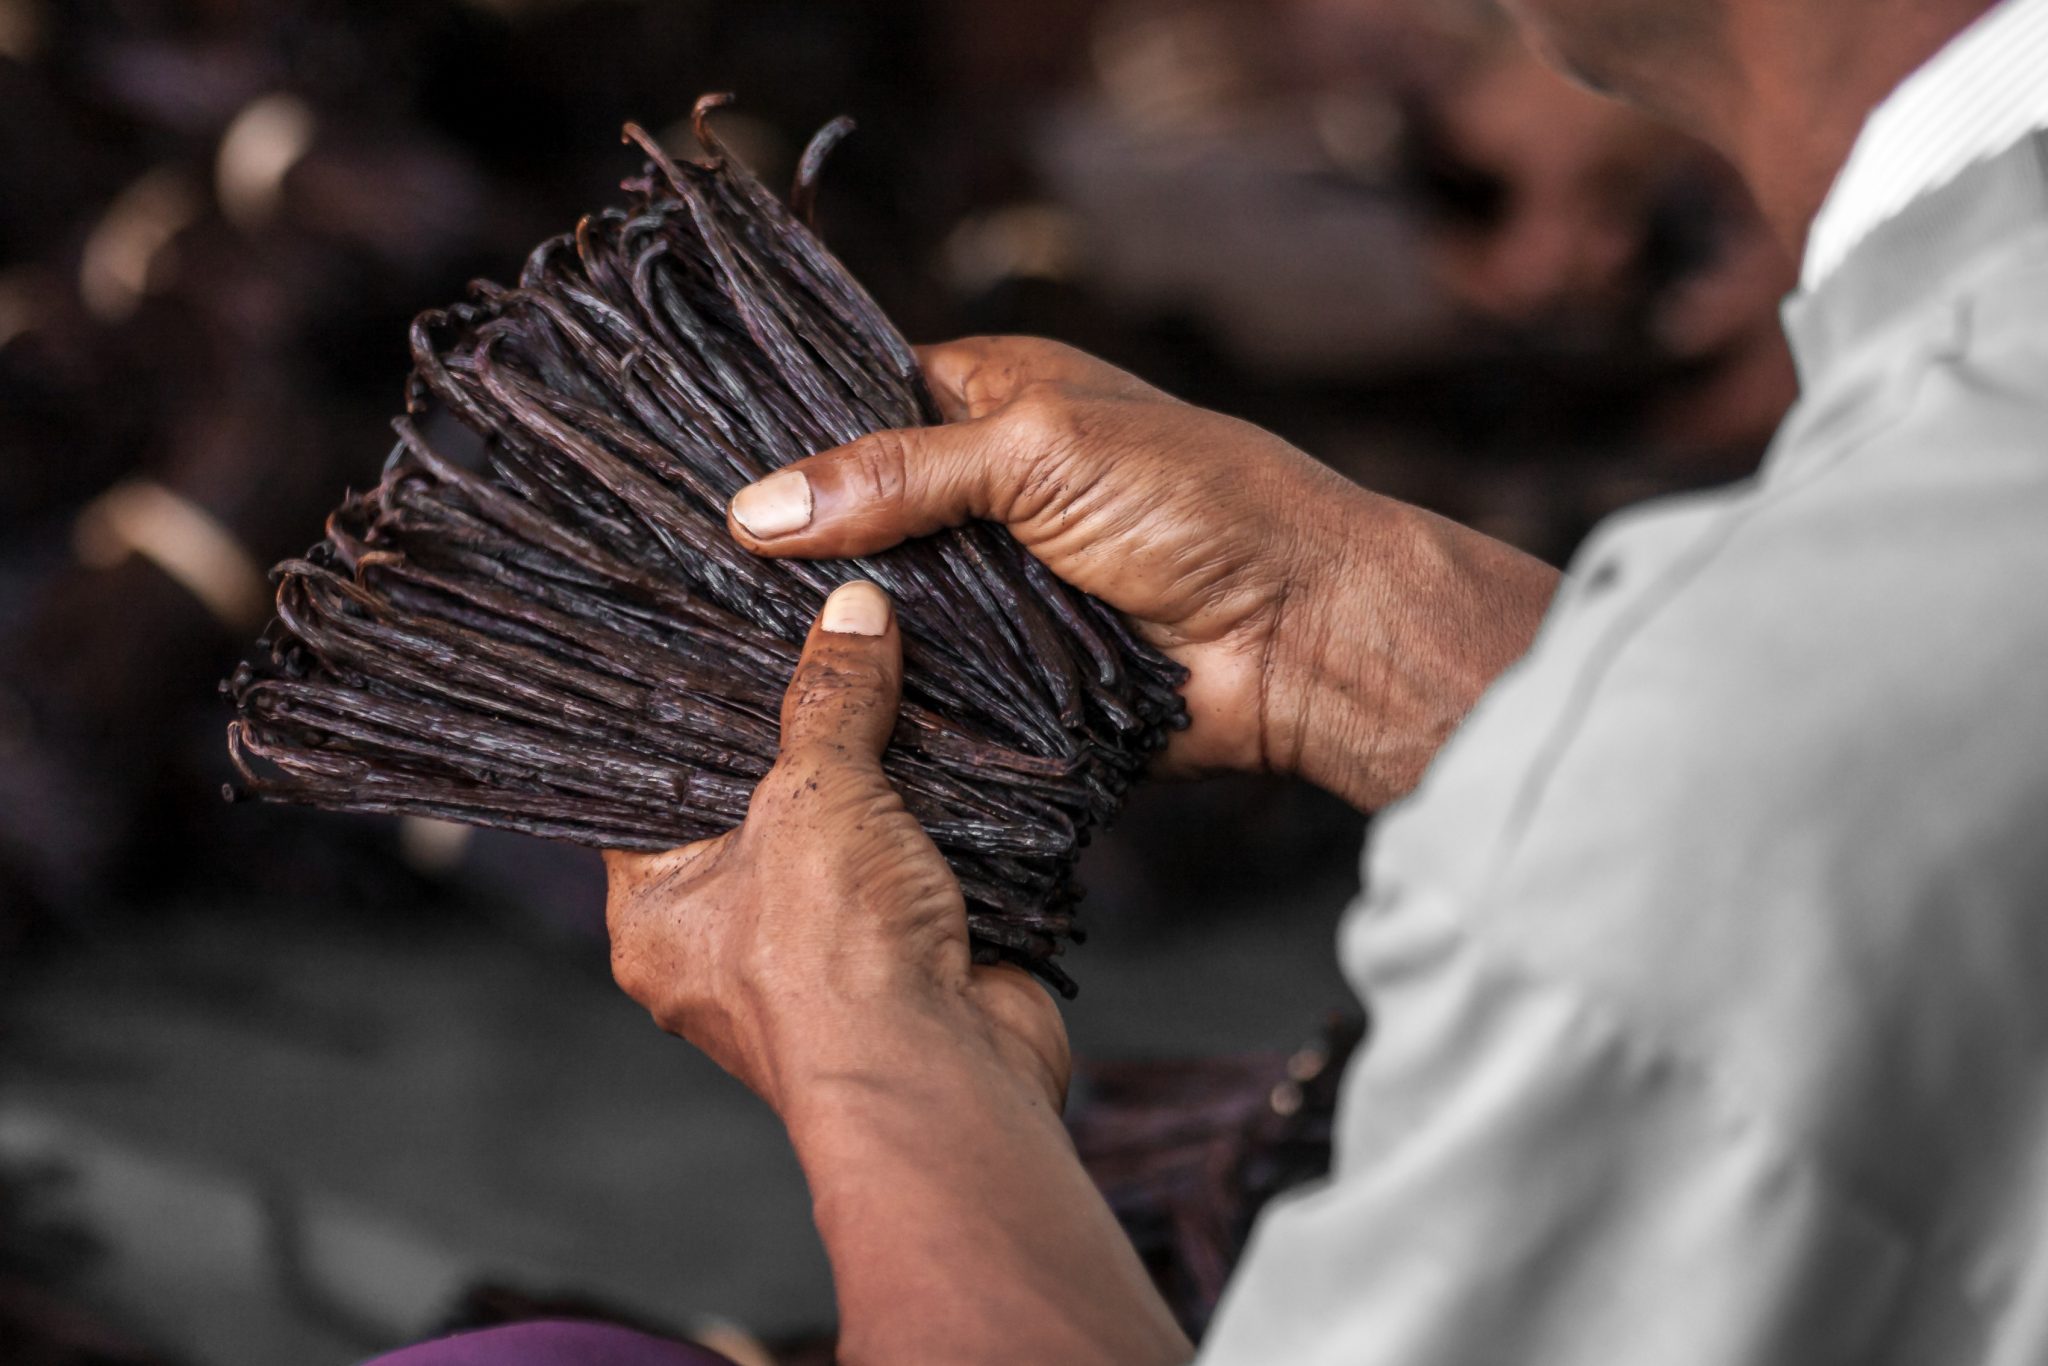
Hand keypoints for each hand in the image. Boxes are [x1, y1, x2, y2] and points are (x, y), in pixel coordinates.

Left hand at [604, 579, 1067, 1118]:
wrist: (944, 1078)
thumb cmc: (831, 962)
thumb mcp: (815, 796)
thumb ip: (829, 700)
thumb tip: (852, 612)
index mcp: (655, 916)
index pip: (650, 793)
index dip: (689, 718)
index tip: (721, 641)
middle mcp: (727, 943)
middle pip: (758, 807)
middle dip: (803, 737)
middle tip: (821, 641)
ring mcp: (821, 956)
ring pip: (844, 836)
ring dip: (881, 778)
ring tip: (897, 675)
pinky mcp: (904, 957)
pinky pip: (914, 865)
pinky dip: (940, 821)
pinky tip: (959, 752)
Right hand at [728, 336, 1556, 809]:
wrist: (1301, 636)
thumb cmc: (1201, 504)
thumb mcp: (1039, 454)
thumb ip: (898, 474)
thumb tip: (758, 507)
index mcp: (990, 400)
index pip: (855, 402)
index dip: (784, 436)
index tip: (685, 470)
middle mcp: (979, 490)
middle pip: (854, 514)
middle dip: (791, 544)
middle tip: (674, 572)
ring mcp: (989, 586)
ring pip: (878, 603)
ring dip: (829, 623)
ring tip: (707, 641)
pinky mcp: (1004, 671)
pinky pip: (919, 678)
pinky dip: (877, 687)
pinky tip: (796, 698)